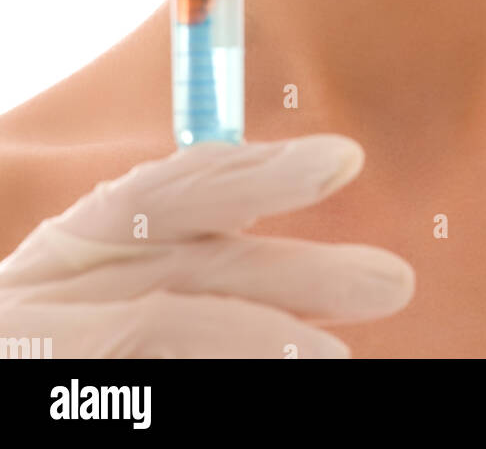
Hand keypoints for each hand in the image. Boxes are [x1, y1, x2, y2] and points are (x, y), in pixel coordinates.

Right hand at [0, 135, 413, 356]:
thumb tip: (308, 284)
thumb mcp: (106, 298)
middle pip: (182, 264)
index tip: (346, 158)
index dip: (253, 170)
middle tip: (392, 279)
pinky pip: (137, 383)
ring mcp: (37, 344)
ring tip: (336, 359)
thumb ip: (186, 278)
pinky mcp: (47, 384)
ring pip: (159, 324)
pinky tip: (283, 376)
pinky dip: (214, 372)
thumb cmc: (60, 344)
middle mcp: (47, 287)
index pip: (159, 195)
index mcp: (69, 253)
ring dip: (255, 334)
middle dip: (294, 269)